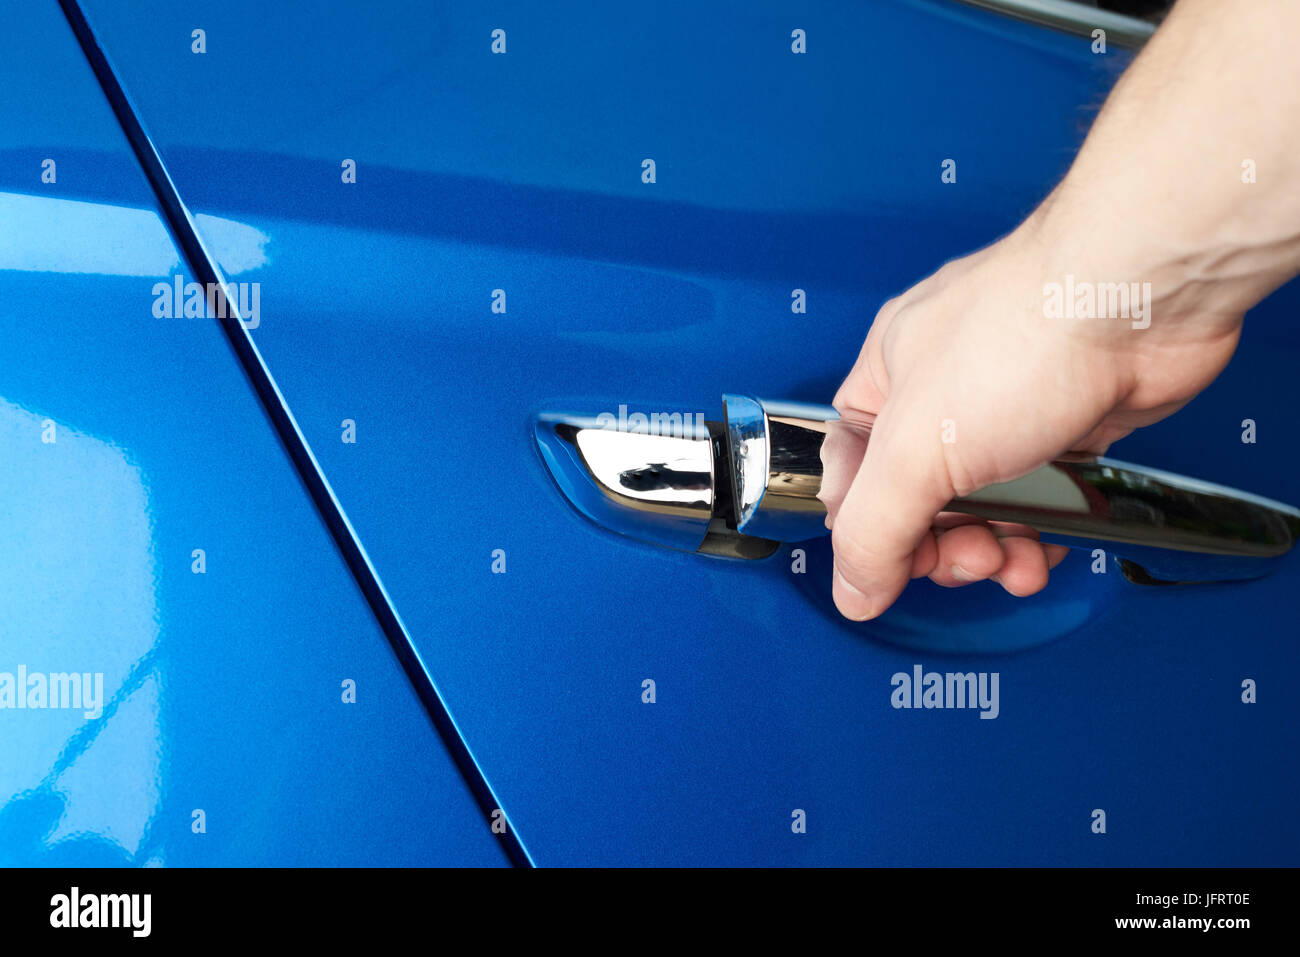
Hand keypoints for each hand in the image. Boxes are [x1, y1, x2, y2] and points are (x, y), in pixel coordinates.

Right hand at [820, 220, 1244, 620]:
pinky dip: (1044, 532)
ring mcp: (1008, 410)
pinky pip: (1043, 500)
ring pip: (984, 507)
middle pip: (921, 503)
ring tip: (1016, 561)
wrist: (1140, 299)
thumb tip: (853, 592)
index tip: (896, 570)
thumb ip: (874, 531)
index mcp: (886, 383)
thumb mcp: (916, 451)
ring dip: (995, 549)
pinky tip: (1050, 548)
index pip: (853, 480)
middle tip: (970, 559)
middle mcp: (943, 395)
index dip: (872, 533)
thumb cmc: (1028, 333)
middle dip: (943, 547)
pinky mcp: (1069, 425)